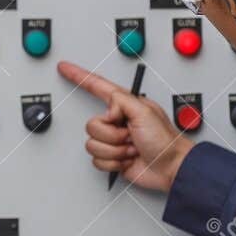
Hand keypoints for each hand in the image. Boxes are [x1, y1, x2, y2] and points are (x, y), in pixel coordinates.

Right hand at [58, 60, 193, 192]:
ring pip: (93, 144)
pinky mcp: (113, 158)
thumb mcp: (145, 111)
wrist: (170, 167)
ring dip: (115, 150)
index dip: (79, 76)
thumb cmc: (165, 140)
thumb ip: (121, 101)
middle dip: (111, 135)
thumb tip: (107, 111)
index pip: (97, 86)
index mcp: (124, 105)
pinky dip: (114, 163)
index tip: (65, 67)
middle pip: (91, 125)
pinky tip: (128, 160)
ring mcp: (114, 141)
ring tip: (132, 149)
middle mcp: (117, 122)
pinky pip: (97, 160)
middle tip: (129, 136)